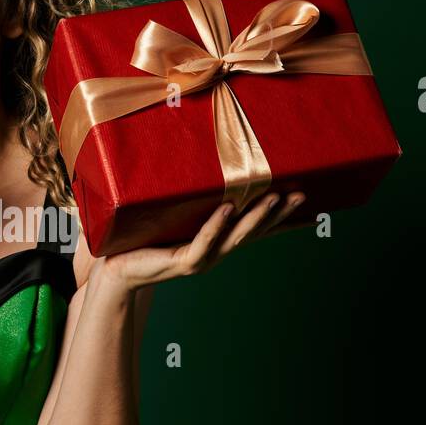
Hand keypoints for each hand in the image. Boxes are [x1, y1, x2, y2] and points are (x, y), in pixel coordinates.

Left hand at [98, 190, 307, 291]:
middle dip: (279, 213)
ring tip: (276, 197)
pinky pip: (203, 242)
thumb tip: (190, 156)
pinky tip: (227, 209)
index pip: (257, 229)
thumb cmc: (140, 237)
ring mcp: (200, 258)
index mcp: (216, 240)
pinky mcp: (181, 263)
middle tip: (303, 194)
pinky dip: (216, 226)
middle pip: (254, 231)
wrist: (113, 268)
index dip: (284, 221)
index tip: (311, 209)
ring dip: (257, 217)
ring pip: (236, 237)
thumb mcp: (169, 213)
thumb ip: (184, 194)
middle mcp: (214, 250)